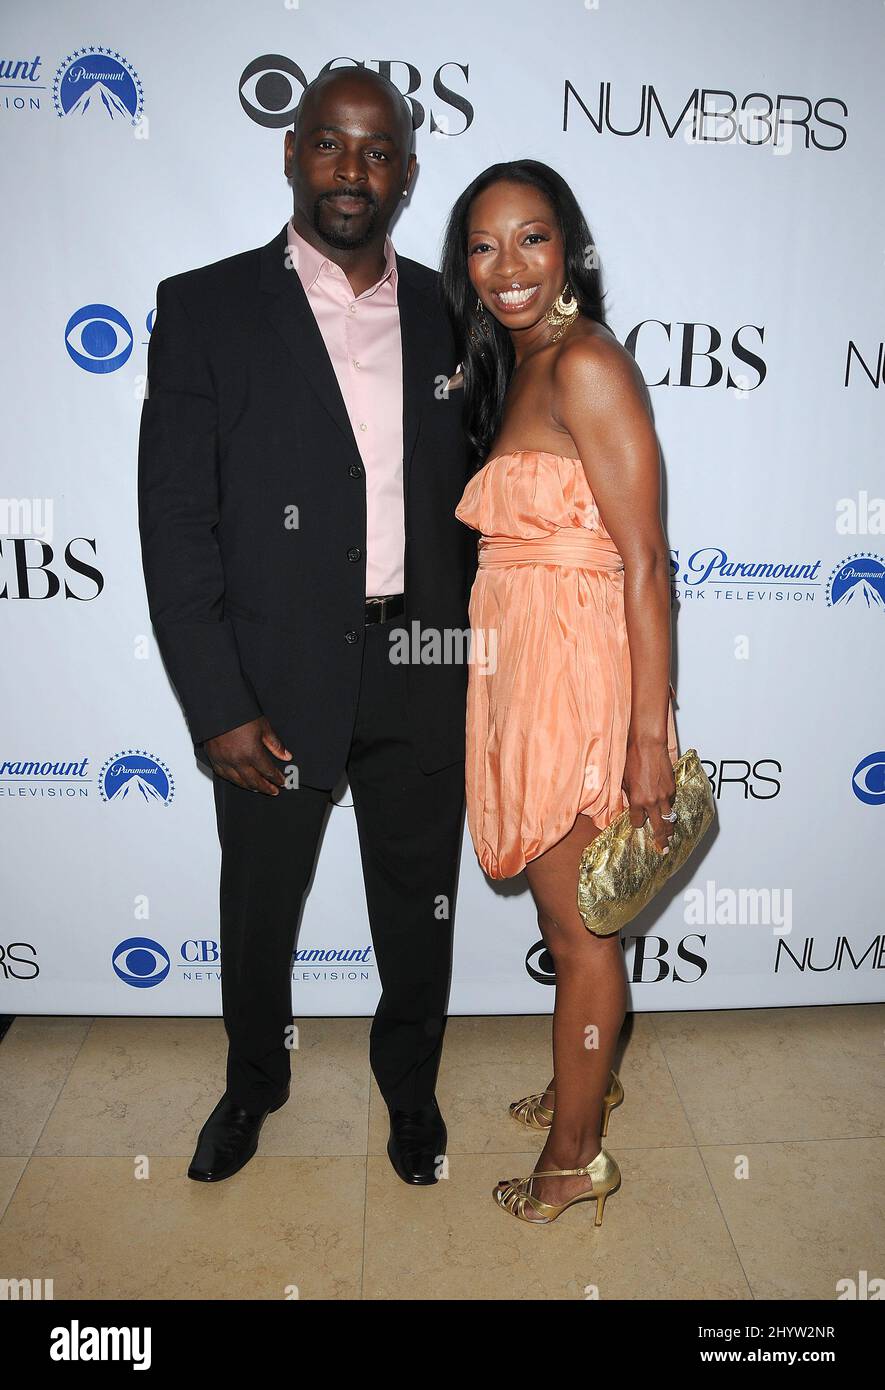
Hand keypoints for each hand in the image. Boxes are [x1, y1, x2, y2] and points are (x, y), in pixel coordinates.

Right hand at [203, 716, 292, 794]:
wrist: (218, 706)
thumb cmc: (240, 713)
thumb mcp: (263, 727)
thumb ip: (275, 744)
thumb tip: (286, 756)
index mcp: (251, 752)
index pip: (268, 771)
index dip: (277, 778)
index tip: (282, 782)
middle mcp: (237, 760)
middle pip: (254, 781)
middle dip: (265, 787)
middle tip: (273, 790)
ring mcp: (223, 760)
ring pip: (238, 781)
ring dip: (250, 787)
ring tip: (258, 788)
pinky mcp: (213, 757)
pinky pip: (223, 775)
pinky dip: (233, 780)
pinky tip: (238, 781)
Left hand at [622, 738, 676, 853]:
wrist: (648, 744)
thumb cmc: (632, 759)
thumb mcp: (624, 781)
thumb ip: (629, 796)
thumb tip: (632, 805)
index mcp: (637, 801)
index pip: (637, 822)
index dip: (636, 823)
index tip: (637, 823)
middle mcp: (652, 801)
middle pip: (658, 827)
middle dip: (661, 840)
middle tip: (663, 850)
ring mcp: (664, 795)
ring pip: (669, 817)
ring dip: (669, 827)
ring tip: (670, 836)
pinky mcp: (672, 788)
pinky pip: (671, 803)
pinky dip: (670, 808)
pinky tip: (668, 810)